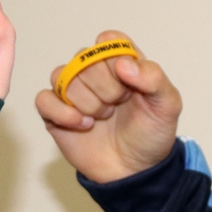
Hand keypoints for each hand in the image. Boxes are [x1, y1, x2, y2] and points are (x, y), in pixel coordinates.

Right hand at [33, 32, 182, 183]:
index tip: (129, 84)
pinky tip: (84, 125)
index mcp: (121, 62)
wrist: (135, 170)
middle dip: (106, 89)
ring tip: (103, 118)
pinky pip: (44, 99)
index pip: (107, 40)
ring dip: (89, 104)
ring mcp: (72, 90)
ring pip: (63, 77)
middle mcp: (94, 72)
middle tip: (118, 107)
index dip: (115, 61)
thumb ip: (154, 78)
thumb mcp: (167, 105)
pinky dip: (64, 113)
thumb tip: (122, 63)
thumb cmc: (151, 134)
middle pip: (84, 59)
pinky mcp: (54, 110)